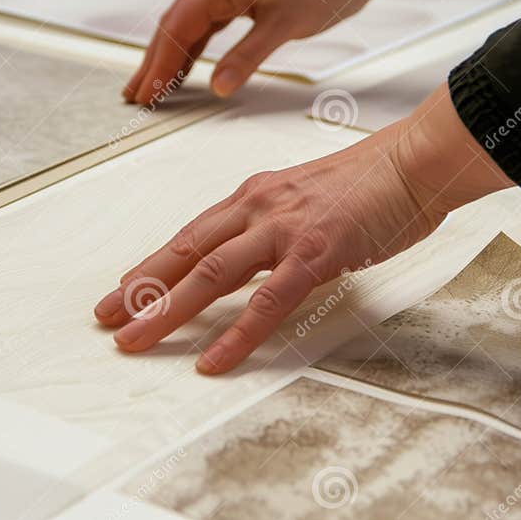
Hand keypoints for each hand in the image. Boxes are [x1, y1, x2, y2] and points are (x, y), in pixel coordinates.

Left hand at [94, 84, 511, 372]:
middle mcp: (258, 207)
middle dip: (141, 288)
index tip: (125, 288)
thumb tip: (258, 256)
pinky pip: (267, 300)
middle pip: (185, 252)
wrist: (414, 159)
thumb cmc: (371, 181)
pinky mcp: (316, 251)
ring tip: (135, 342)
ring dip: (167, 311)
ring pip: (211, 274)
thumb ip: (277, 224)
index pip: (191, 234)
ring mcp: (284, 228)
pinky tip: (212, 360)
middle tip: (106, 317)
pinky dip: (237, 334)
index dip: (153, 264)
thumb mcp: (308, 198)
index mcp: (255, 195)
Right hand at [122, 0, 382, 104]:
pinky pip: (207, 28)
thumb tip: (219, 87)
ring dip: (169, 59)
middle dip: (154, 64)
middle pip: (173, 28)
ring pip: (186, 29)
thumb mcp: (283, 26)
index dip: (160, 65)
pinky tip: (185, 71)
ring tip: (152, 89)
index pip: (177, 29)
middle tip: (136, 97)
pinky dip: (193, 51)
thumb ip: (247, 58)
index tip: (148, 93)